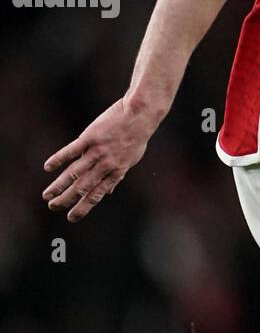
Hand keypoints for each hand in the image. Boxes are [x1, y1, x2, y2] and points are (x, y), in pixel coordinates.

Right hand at [42, 97, 154, 221]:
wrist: (139, 115)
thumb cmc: (136, 138)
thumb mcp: (131, 160)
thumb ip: (117, 176)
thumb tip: (108, 192)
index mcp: (116, 172)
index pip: (96, 195)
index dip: (83, 207)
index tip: (72, 217)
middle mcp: (106, 165)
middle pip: (82, 186)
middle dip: (66, 200)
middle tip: (53, 207)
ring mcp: (97, 151)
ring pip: (74, 172)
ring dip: (59, 185)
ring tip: (47, 195)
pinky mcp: (90, 137)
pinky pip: (71, 150)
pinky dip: (59, 159)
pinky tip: (48, 167)